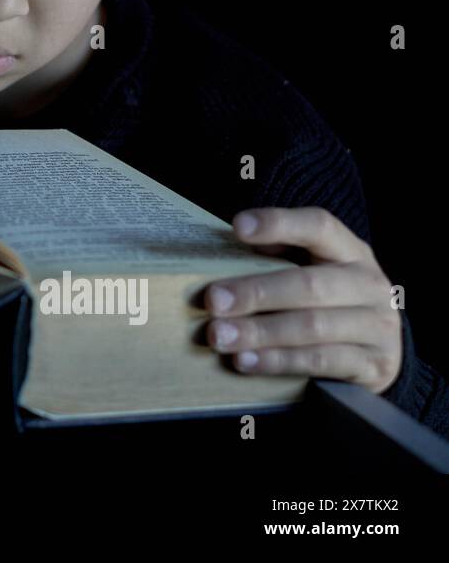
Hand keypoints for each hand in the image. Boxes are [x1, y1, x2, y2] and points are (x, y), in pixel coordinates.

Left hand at [203, 206, 400, 393]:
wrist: (378, 354)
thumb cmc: (328, 304)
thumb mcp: (312, 271)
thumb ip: (275, 257)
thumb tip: (224, 251)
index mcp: (351, 252)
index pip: (319, 226)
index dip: (280, 224)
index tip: (238, 226)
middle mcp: (370, 285)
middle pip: (310, 284)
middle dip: (256, 292)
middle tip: (213, 300)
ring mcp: (378, 326)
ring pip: (312, 326)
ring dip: (260, 332)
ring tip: (219, 336)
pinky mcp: (375, 365)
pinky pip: (319, 362)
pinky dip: (277, 361)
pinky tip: (245, 360)